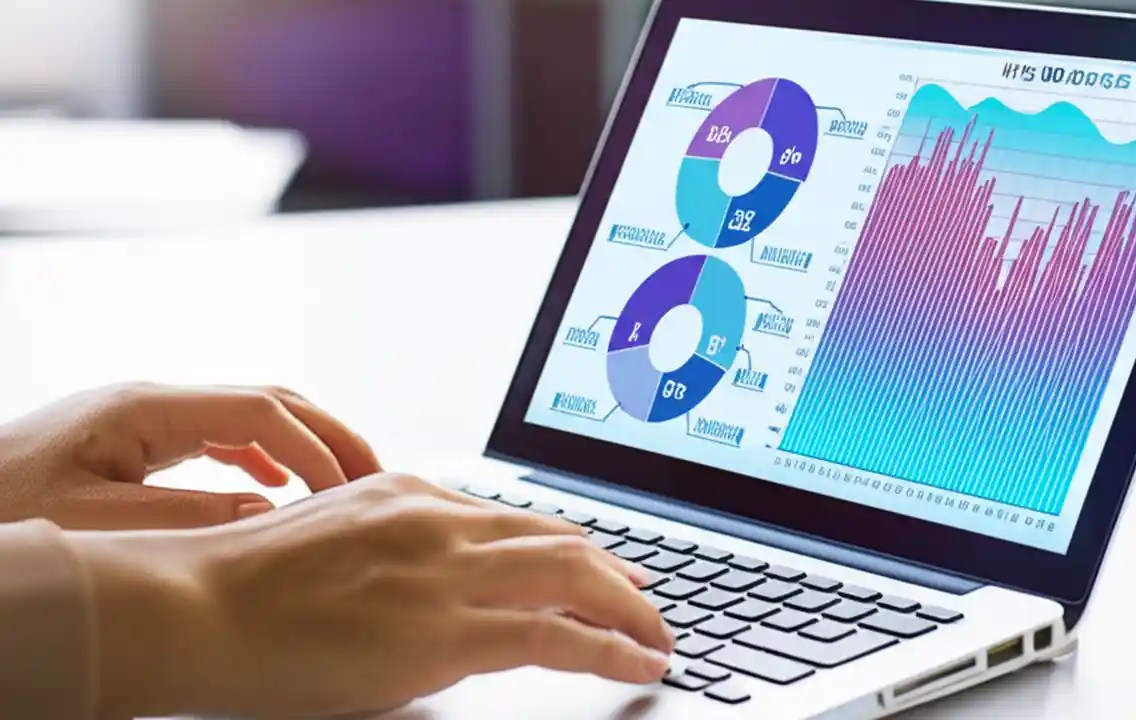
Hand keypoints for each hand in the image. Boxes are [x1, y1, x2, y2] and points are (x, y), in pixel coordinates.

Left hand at [0, 383, 379, 528]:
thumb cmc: (3, 513)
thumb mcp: (97, 523)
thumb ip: (189, 517)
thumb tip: (273, 513)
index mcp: (144, 408)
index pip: (261, 411)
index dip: (316, 448)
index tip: (348, 492)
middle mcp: (153, 400)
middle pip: (270, 400)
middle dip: (330, 434)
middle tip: (378, 476)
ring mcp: (147, 416)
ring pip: (253, 414)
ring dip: (306, 444)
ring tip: (348, 483)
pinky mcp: (138, 438)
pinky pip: (224, 436)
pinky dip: (268, 456)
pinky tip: (280, 487)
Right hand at [69, 473, 674, 717]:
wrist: (196, 605)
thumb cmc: (247, 587)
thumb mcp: (337, 544)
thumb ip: (400, 562)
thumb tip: (443, 601)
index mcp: (412, 495)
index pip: (517, 519)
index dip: (570, 545)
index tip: (598, 566)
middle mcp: (442, 520)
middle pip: (561, 538)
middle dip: (615, 573)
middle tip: (644, 600)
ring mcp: (449, 570)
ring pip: (573, 576)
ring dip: (628, 608)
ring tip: (656, 635)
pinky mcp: (448, 627)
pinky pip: (556, 634)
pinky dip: (610, 646)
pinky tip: (636, 661)